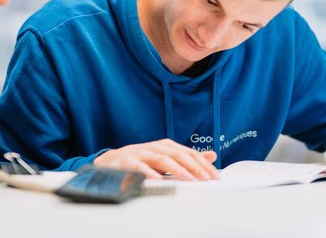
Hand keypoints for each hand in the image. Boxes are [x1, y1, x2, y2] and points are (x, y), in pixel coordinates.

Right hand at [93, 138, 218, 180]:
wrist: (111, 161)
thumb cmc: (141, 161)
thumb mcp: (166, 158)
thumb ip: (188, 158)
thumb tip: (212, 155)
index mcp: (166, 146)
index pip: (188, 153)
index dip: (202, 163)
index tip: (214, 175)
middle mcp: (155, 147)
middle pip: (178, 155)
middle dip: (194, 167)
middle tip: (205, 178)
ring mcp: (141, 152)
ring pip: (162, 159)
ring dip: (176, 169)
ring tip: (188, 179)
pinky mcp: (127, 161)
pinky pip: (139, 166)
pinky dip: (148, 172)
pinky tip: (157, 179)